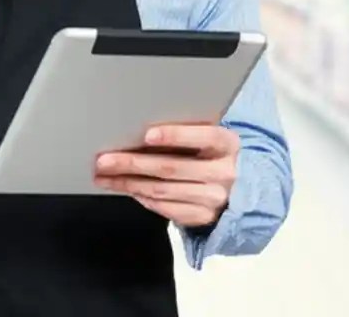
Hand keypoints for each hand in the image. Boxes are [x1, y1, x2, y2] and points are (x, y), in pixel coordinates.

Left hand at [94, 124, 239, 228]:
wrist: (243, 188)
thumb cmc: (215, 155)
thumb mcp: (212, 139)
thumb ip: (188, 133)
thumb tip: (141, 130)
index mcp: (228, 145)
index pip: (204, 136)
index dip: (175, 135)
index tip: (147, 135)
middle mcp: (223, 173)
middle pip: (171, 167)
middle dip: (132, 163)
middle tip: (104, 160)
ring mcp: (213, 199)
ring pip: (161, 190)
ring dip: (128, 183)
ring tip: (104, 176)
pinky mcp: (202, 217)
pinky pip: (164, 208)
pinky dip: (142, 197)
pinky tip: (126, 188)